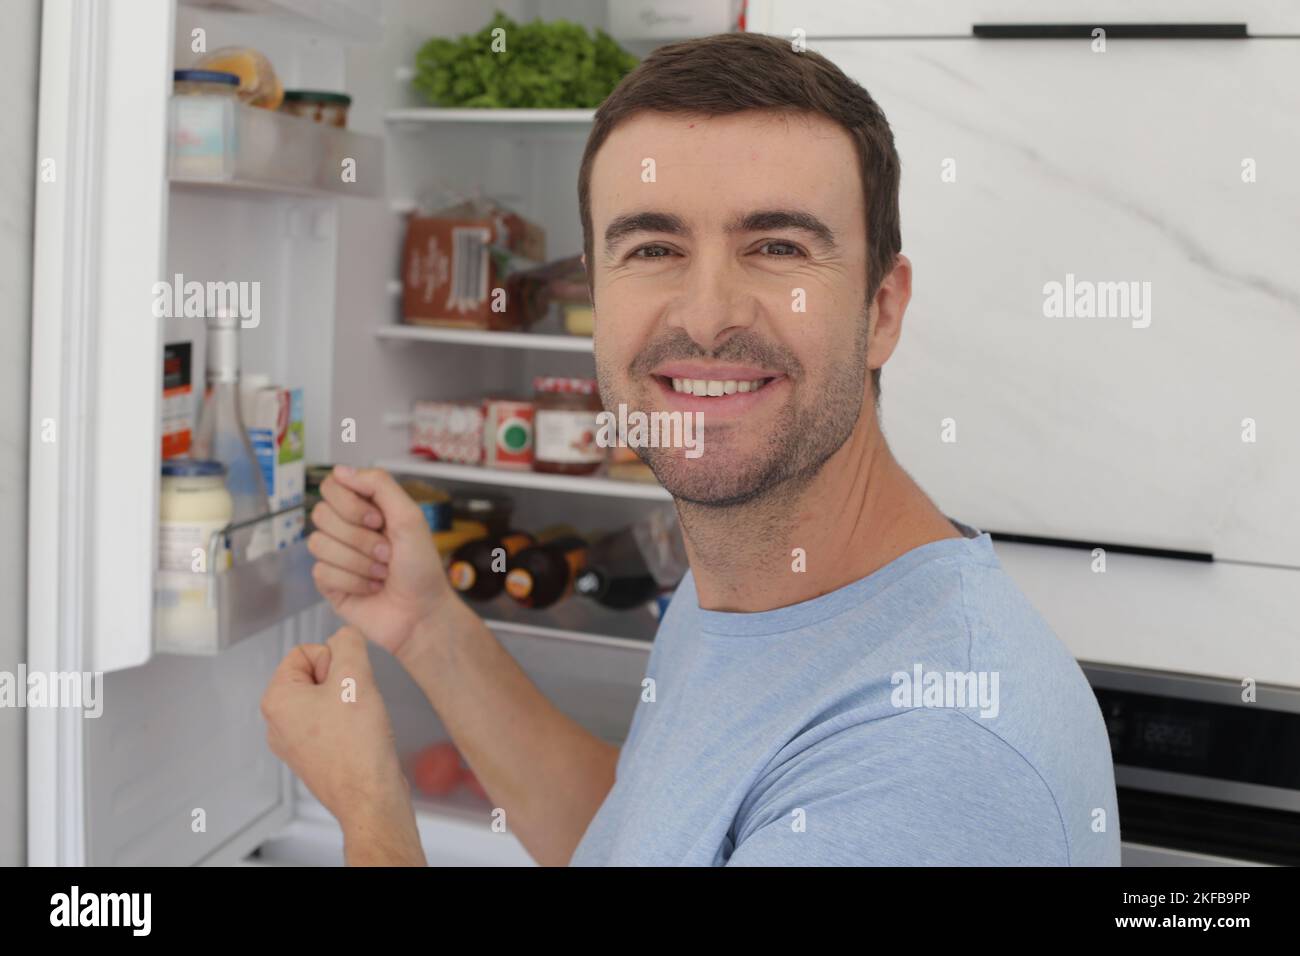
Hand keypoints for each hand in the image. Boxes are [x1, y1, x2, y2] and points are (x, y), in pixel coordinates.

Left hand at [261, 626, 424, 865]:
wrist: (371, 798)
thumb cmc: (358, 747)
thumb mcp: (356, 678)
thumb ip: (349, 644)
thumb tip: (345, 636)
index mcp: (277, 699)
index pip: (305, 651)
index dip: (333, 659)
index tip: (346, 684)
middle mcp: (278, 722)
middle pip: (314, 674)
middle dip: (341, 681)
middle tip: (355, 703)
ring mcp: (293, 742)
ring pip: (325, 698)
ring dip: (347, 702)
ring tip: (358, 721)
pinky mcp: (312, 756)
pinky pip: (330, 722)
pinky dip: (348, 723)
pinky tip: (359, 736)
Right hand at [308, 466, 448, 655]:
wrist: (422, 613)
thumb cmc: (422, 568)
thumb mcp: (410, 518)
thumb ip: (379, 486)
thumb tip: (341, 470)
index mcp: (366, 508)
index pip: (331, 486)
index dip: (350, 503)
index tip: (377, 520)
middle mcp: (347, 529)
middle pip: (320, 514)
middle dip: (359, 537)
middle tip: (387, 552)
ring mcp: (336, 555)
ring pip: (318, 544)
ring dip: (359, 561)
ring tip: (382, 572)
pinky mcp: (329, 583)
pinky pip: (321, 571)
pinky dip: (353, 581)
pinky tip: (371, 588)